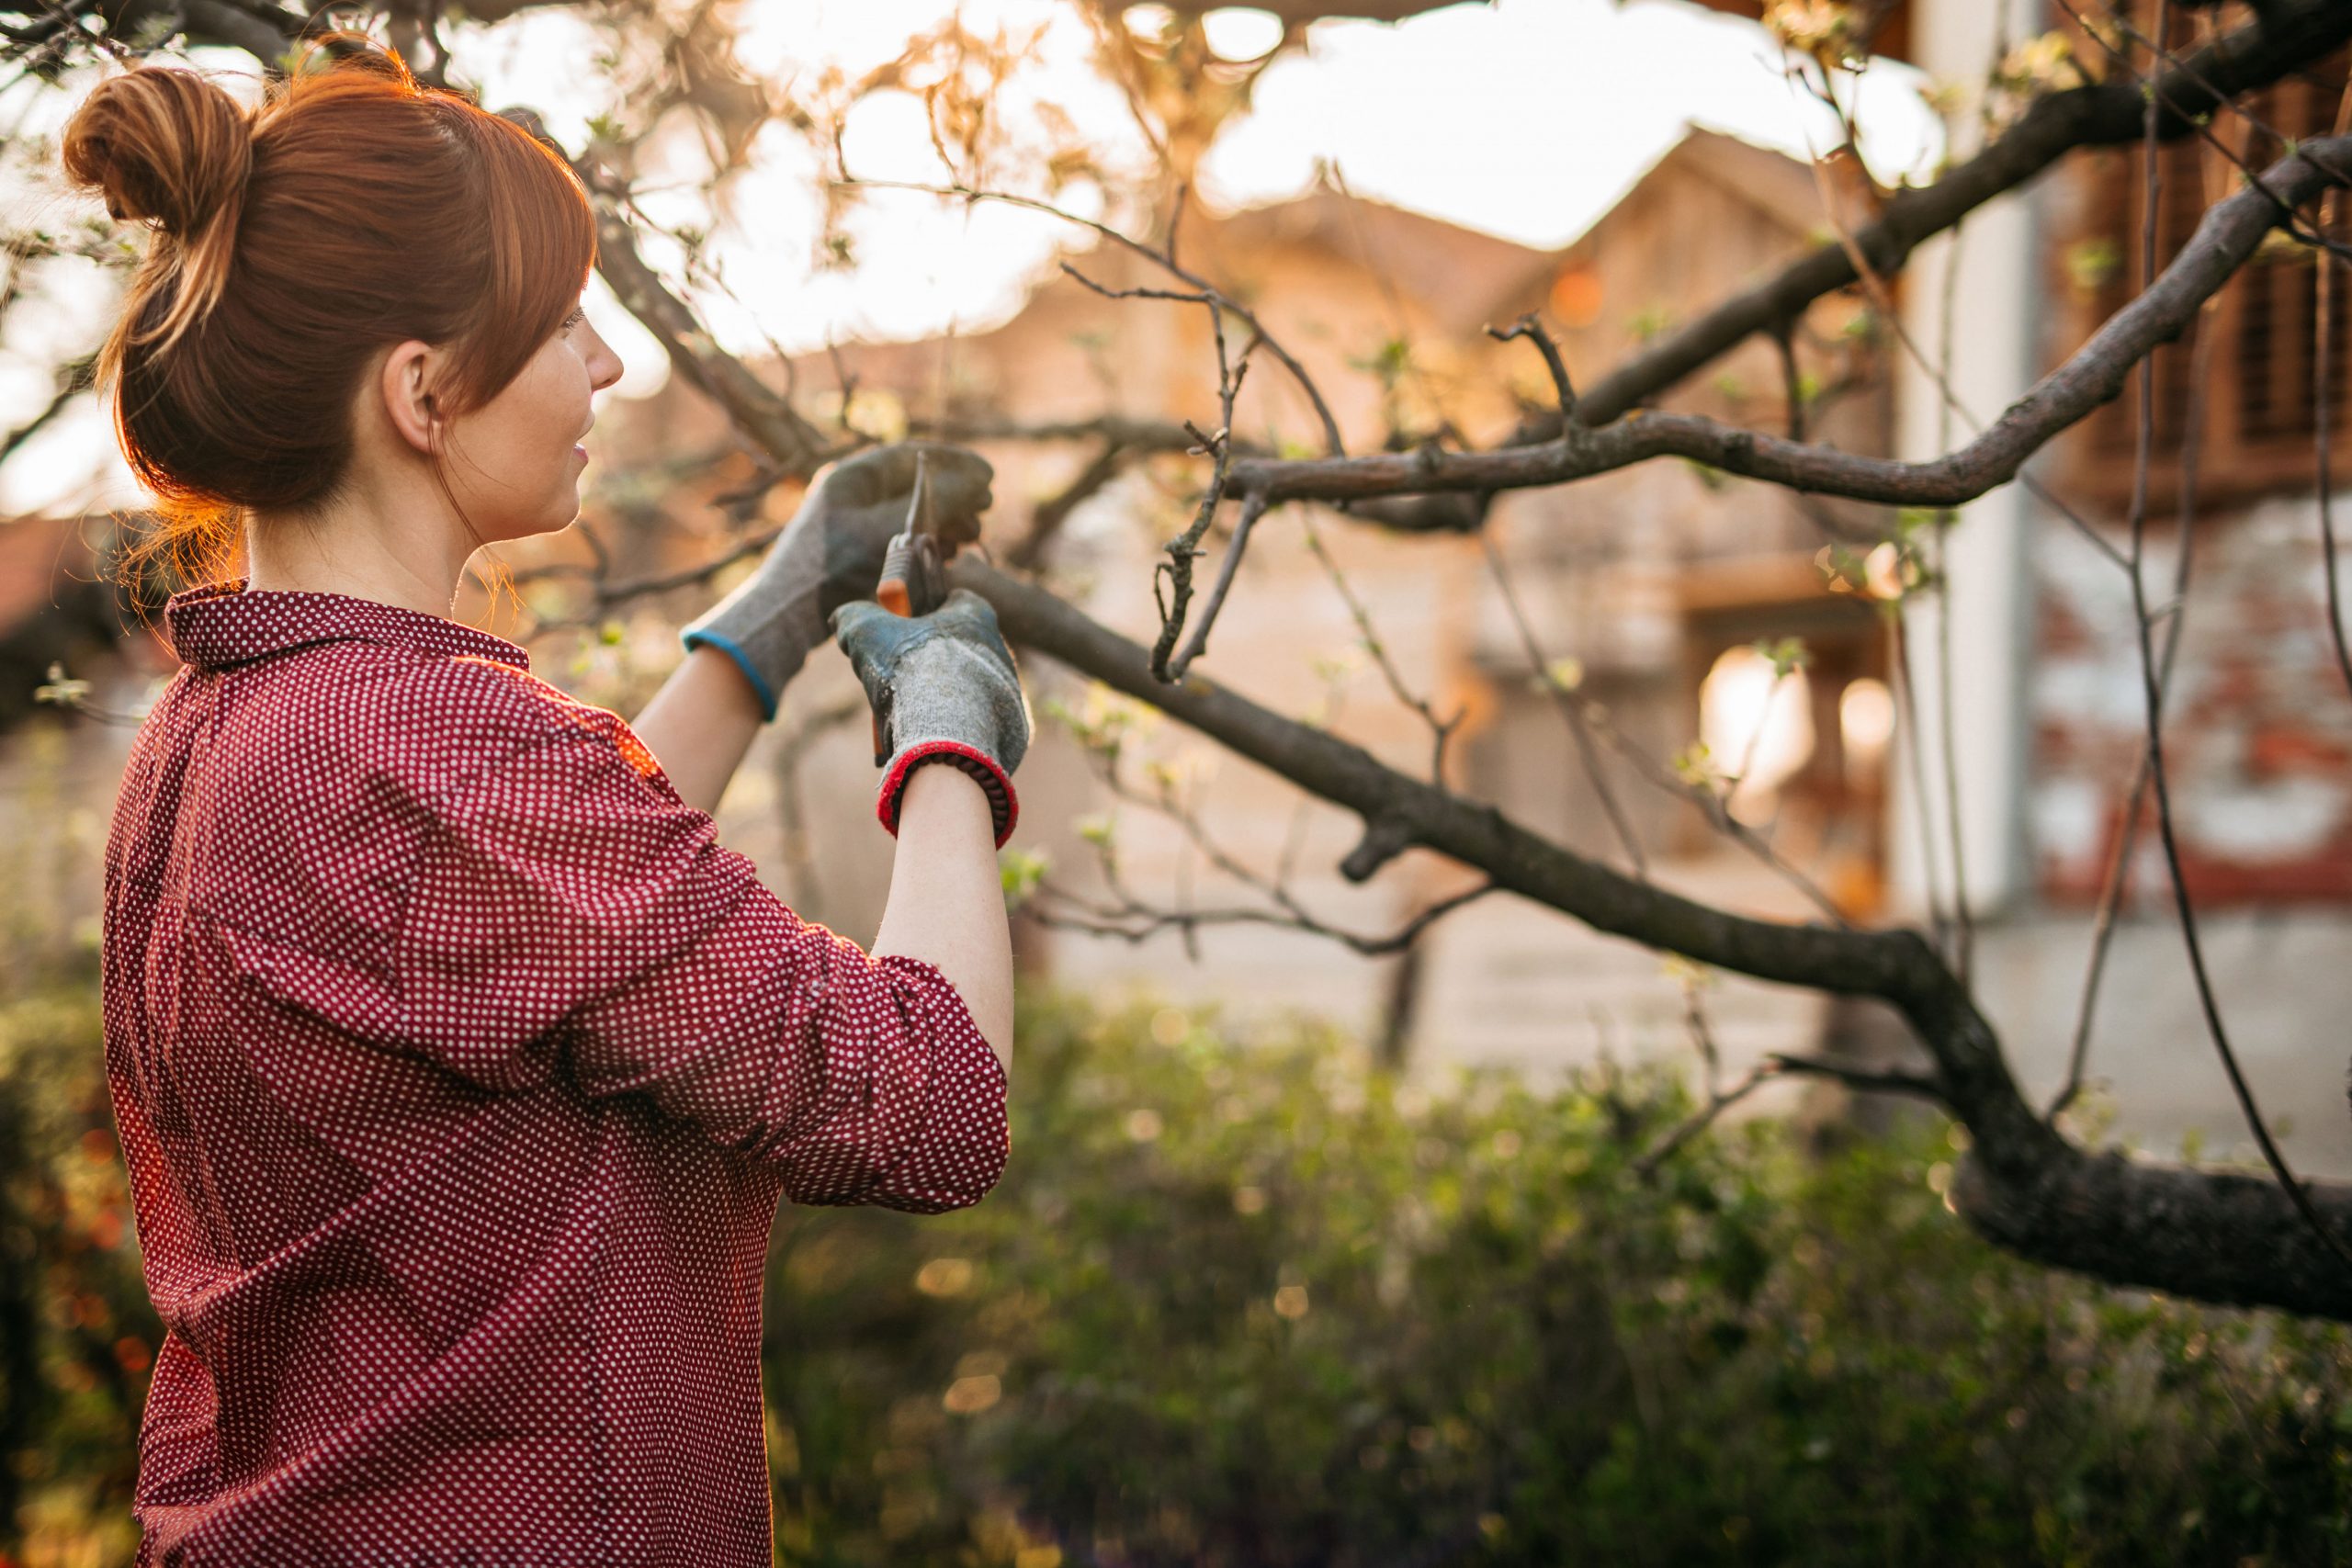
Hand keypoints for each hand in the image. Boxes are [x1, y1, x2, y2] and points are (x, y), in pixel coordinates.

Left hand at [680, 442, 992, 718]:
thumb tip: (977, 481)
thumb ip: (936, 502)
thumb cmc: (834, 567)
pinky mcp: (857, 553)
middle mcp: (853, 495)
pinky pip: (901, 538)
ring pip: (911, 513)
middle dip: (954, 495)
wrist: (787, 614)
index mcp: (853, 477)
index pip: (911, 457)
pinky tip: (948, 554)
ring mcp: (854, 524)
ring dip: (945, 520)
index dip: (954, 462)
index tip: (987, 473)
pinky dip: (928, 542)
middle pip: (914, 485)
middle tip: (987, 506)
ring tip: (972, 535)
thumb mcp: (890, 530)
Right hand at [832, 587, 1028, 847]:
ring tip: (911, 714)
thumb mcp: (867, 632)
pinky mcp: (1012, 726)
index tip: (902, 626)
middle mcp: (1000, 647)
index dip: (924, 610)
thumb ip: (853, 617)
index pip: (953, 599)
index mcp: (975, 614)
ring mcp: (1010, 688)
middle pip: (958, 646)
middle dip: (930, 660)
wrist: (950, 733)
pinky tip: (931, 736)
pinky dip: (957, 727)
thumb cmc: (912, 670)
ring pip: (968, 686)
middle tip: (899, 679)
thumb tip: (841, 617)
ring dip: (942, 697)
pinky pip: (979, 721)